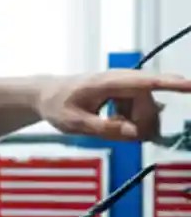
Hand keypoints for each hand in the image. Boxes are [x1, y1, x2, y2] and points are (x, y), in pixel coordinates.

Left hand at [38, 70, 190, 140]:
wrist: (46, 94)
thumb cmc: (56, 105)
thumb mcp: (74, 123)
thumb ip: (104, 129)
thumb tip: (135, 134)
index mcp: (106, 82)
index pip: (145, 82)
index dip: (171, 84)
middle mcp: (119, 80)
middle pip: (148, 103)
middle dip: (143, 123)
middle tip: (127, 136)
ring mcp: (123, 85)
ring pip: (146, 109)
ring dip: (135, 123)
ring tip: (109, 126)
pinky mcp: (124, 93)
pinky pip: (139, 110)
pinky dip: (130, 121)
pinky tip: (112, 122)